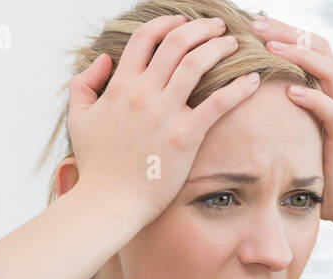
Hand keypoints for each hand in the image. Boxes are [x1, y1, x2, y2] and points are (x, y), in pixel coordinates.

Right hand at [67, 14, 262, 226]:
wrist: (107, 203)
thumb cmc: (96, 166)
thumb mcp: (79, 119)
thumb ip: (84, 84)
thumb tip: (103, 59)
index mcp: (120, 86)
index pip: (146, 38)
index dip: (167, 23)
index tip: (183, 21)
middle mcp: (143, 94)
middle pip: (177, 43)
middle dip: (201, 28)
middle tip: (217, 27)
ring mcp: (165, 114)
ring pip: (197, 64)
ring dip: (220, 47)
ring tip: (233, 45)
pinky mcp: (185, 137)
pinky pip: (218, 103)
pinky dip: (239, 88)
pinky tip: (253, 80)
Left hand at [251, 16, 332, 226]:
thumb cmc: (309, 160)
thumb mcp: (288, 125)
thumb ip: (273, 103)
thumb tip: (235, 89)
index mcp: (321, 83)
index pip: (303, 41)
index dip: (278, 28)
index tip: (247, 21)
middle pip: (315, 44)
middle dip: (285, 32)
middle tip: (254, 26)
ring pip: (326, 68)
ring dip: (298, 55)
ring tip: (270, 50)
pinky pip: (330, 108)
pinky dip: (312, 97)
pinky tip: (291, 92)